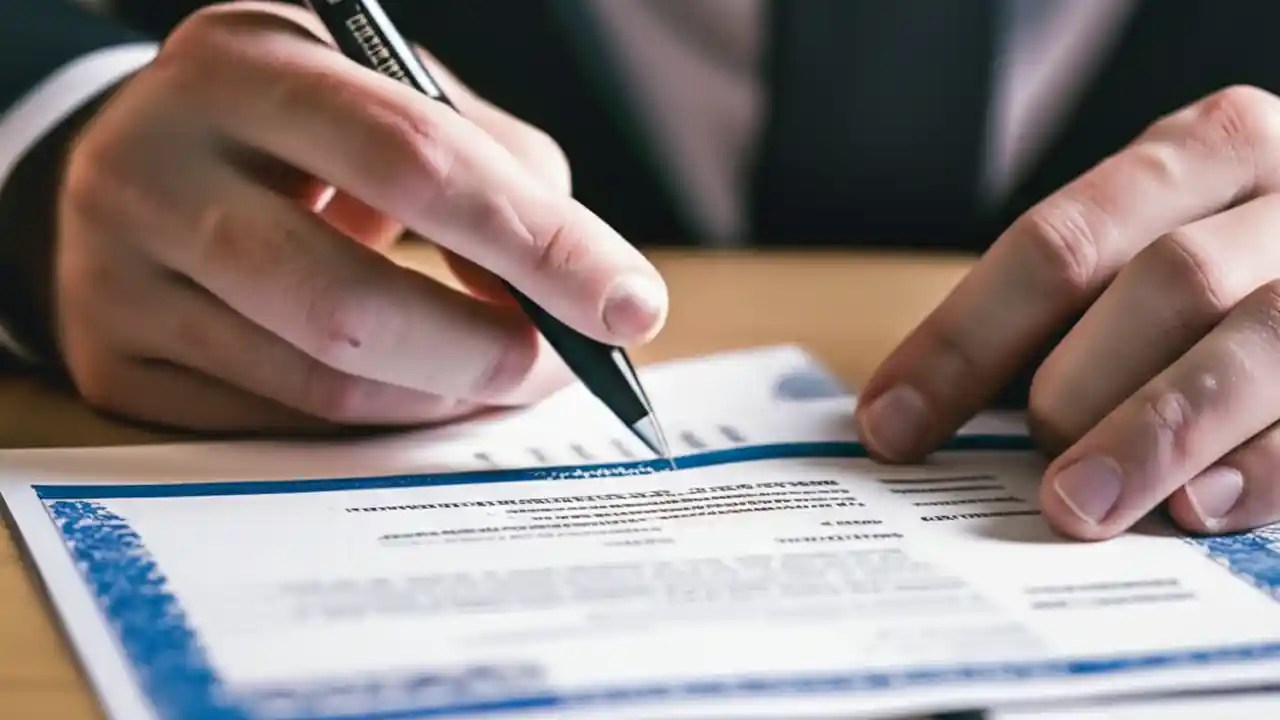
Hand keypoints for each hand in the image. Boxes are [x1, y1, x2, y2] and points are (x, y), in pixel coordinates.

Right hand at [56, 2, 664, 431]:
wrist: (131, 158)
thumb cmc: (294, 125)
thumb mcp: (385, 92)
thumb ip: (498, 169)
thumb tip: (588, 289)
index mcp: (243, 63)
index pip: (418, 161)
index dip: (539, 245)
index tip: (630, 307)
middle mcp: (156, 165)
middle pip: (351, 304)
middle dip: (487, 354)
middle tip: (560, 368)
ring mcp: (116, 274)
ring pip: (318, 385)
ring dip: (440, 401)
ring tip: (498, 377)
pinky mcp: (115, 364)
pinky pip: (275, 429)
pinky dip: (370, 425)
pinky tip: (410, 392)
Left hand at [857, 85, 1279, 539]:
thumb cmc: (1237, 259)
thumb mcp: (1161, 238)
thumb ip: (1077, 307)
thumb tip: (924, 417)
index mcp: (1205, 151)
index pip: (1060, 243)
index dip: (964, 340)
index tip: (891, 424)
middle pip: (1169, 282)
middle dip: (1081, 387)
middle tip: (1033, 473)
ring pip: (1260, 337)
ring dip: (1159, 430)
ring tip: (1080, 504)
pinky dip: (1262, 466)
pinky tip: (1198, 508)